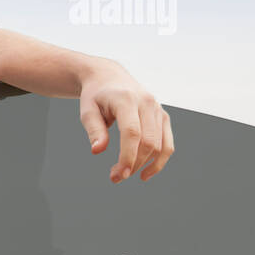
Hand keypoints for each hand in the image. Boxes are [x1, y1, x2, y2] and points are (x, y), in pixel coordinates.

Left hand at [78, 61, 174, 182]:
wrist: (109, 77)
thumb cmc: (96, 96)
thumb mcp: (87, 110)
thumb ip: (94, 130)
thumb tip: (98, 151)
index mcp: (127, 99)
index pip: (132, 132)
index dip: (127, 156)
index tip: (117, 175)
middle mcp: (147, 103)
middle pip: (148, 141)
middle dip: (134, 164)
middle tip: (115, 177)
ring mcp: (158, 109)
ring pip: (161, 145)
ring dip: (145, 165)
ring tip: (124, 174)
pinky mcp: (162, 116)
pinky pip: (167, 143)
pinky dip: (159, 160)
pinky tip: (145, 173)